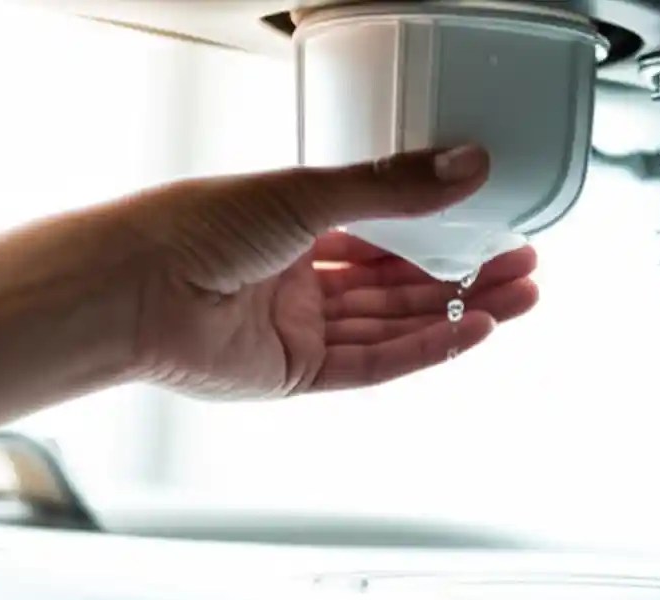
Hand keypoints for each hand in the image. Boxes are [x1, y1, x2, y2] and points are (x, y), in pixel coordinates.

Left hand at [110, 145, 538, 398]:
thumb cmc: (198, 227)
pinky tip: (471, 330)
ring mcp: (300, 330)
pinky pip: (373, 364)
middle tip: (523, 266)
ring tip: (517, 298)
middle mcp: (300, 280)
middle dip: (463, 276)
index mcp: (296, 228)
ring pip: (394, 324)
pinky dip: (424, 349)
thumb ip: (392, 189)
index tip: (494, 224)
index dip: (443, 231)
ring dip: (456, 312)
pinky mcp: (296, 374)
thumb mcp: (309, 193)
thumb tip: (468, 165)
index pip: (386, 233)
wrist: (136, 288)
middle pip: (399, 283)